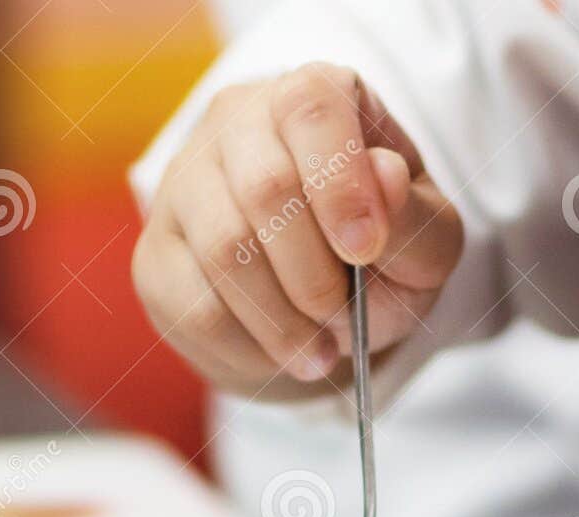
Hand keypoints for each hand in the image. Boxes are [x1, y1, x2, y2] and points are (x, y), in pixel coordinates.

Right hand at [132, 63, 462, 396]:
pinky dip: (249, 347)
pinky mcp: (156, 255)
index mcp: (309, 98)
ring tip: (321, 353)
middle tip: (345, 321)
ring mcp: (183, 186)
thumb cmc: (373, 251)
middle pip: (265, 188)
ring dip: (282, 321)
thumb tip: (384, 179)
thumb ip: (414, 216)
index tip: (364, 250)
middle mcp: (235, 124)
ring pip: (224, 251)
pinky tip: (281, 356)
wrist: (316, 301)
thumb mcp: (422, 238)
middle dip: (315, 275)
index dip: (339, 182)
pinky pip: (194, 307)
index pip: (312, 109)